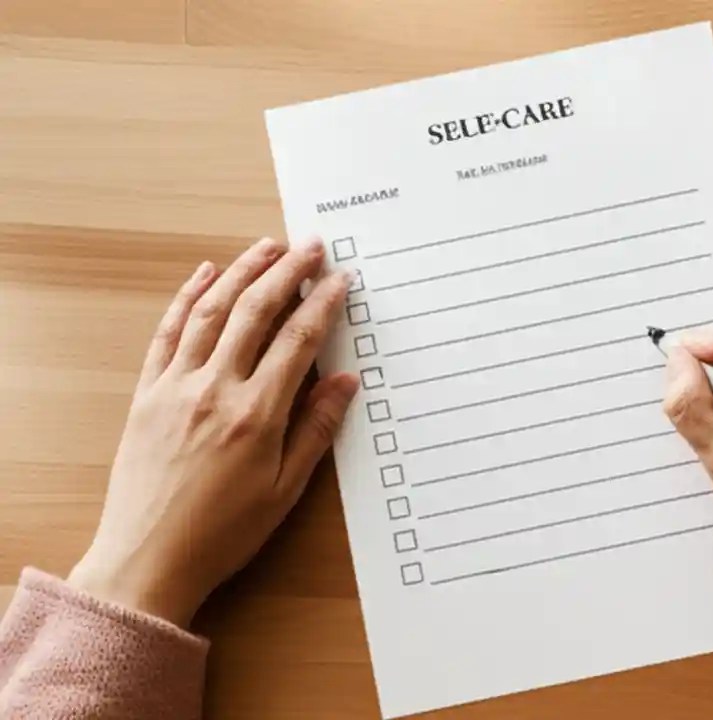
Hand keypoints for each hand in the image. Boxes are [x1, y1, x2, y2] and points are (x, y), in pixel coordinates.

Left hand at [67, 237, 357, 626]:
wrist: (147, 559)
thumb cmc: (223, 534)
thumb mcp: (284, 490)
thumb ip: (316, 429)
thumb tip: (346, 381)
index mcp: (256, 414)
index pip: (298, 341)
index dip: (323, 303)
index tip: (341, 279)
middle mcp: (214, 389)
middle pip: (255, 312)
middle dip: (287, 272)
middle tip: (312, 245)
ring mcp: (176, 387)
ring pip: (211, 311)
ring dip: (242, 272)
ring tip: (267, 246)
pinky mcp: (147, 394)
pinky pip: (168, 333)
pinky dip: (187, 298)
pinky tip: (205, 275)